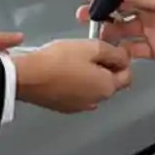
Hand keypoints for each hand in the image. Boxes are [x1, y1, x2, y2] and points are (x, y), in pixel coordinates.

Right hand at [11, 39, 131, 112]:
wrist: (26, 77)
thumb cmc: (59, 60)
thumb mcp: (92, 47)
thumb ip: (113, 52)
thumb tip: (124, 57)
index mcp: (107, 87)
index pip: (127, 75)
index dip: (121, 59)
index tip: (110, 48)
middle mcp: (96, 101)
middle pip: (109, 82)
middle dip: (104, 66)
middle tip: (89, 51)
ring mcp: (79, 106)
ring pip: (92, 87)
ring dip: (89, 74)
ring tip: (74, 58)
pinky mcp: (63, 107)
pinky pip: (77, 92)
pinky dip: (75, 82)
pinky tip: (63, 70)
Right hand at [75, 0, 154, 66]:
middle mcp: (153, 9)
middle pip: (121, 9)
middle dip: (103, 12)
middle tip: (87, 16)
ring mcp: (154, 29)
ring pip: (124, 29)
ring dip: (110, 31)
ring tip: (97, 35)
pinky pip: (134, 48)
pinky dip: (122, 50)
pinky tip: (113, 51)